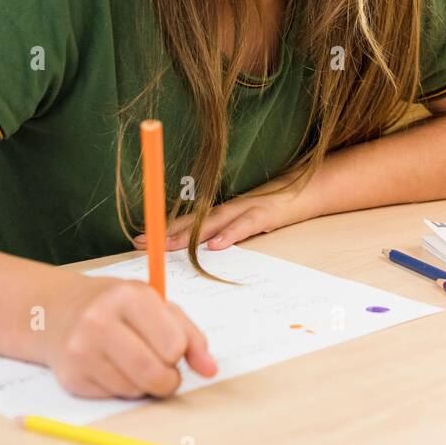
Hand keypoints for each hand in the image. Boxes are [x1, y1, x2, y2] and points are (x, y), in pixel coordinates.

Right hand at [45, 274, 217, 398]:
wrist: (59, 311)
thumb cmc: (116, 306)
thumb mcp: (155, 305)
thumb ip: (189, 334)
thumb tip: (210, 369)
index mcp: (130, 295)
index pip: (173, 344)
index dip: (180, 353)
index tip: (173, 349)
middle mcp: (100, 320)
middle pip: (154, 372)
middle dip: (168, 379)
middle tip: (165, 371)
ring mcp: (82, 350)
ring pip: (135, 389)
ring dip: (144, 384)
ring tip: (134, 362)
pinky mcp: (72, 377)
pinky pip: (114, 397)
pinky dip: (122, 388)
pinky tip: (112, 367)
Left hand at [132, 176, 320, 252]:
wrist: (307, 189)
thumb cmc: (273, 209)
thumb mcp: (244, 221)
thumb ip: (224, 233)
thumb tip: (201, 254)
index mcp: (222, 212)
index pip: (188, 221)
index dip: (163, 229)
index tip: (138, 239)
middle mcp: (229, 208)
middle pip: (194, 220)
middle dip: (167, 232)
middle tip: (143, 242)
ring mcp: (246, 209)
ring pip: (214, 222)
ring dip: (191, 234)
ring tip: (169, 246)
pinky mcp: (266, 214)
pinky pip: (246, 226)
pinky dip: (230, 235)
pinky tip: (216, 246)